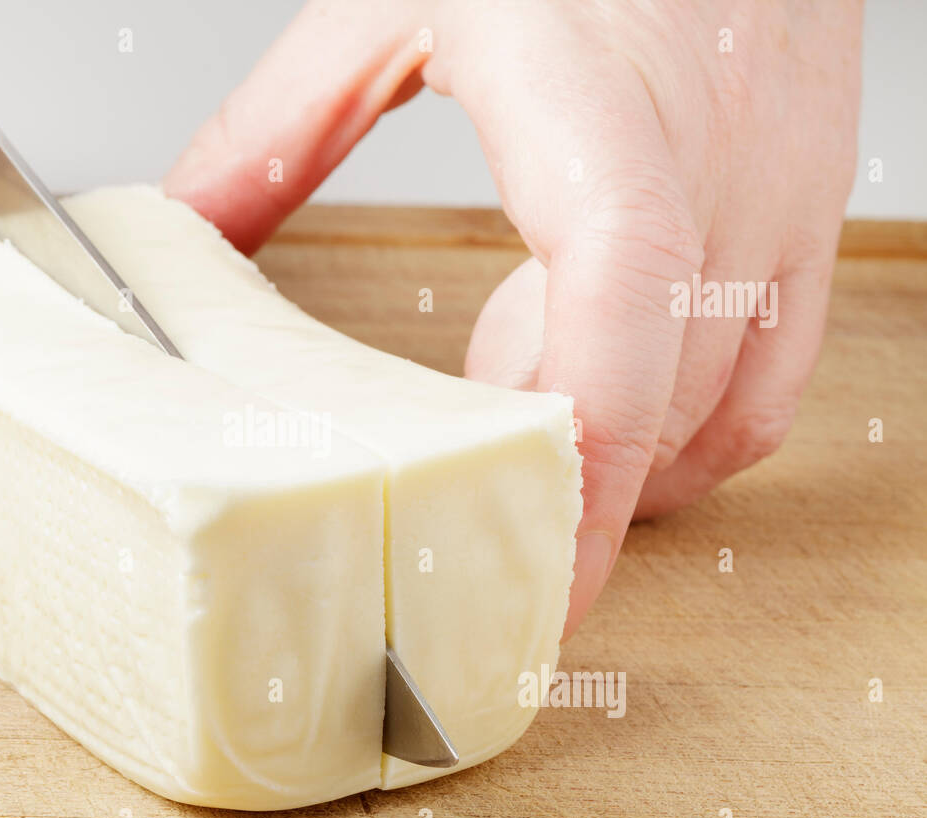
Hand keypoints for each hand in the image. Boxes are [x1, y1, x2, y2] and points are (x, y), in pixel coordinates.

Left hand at [164, 0, 861, 636]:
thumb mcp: (392, 5)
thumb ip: (274, 129)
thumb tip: (185, 230)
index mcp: (596, 123)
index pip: (617, 333)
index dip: (579, 481)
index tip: (530, 587)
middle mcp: (709, 176)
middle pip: (662, 412)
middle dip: (568, 505)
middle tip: (468, 537)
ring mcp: (776, 202)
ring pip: (726, 418)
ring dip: (625, 476)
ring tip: (523, 454)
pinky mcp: (804, 216)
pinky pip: (770, 380)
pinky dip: (691, 436)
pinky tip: (613, 416)